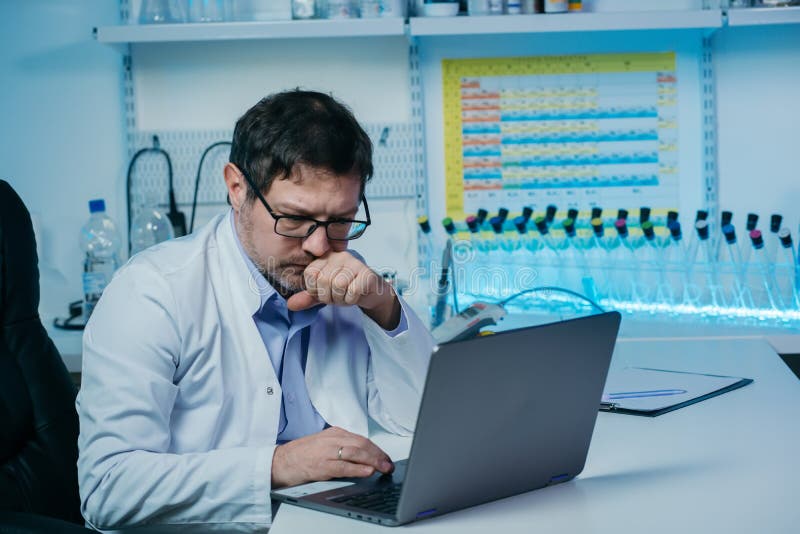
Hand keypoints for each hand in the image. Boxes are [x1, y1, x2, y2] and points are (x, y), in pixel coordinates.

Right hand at [271, 426, 394, 488]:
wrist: (280, 461)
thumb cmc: (302, 454)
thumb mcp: (324, 444)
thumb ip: (341, 446)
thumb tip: (363, 456)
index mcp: (334, 433)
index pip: (362, 439)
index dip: (377, 449)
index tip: (386, 457)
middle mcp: (332, 439)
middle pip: (362, 444)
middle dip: (379, 454)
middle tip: (389, 464)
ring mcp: (327, 451)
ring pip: (356, 453)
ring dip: (374, 461)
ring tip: (384, 468)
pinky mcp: (321, 465)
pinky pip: (344, 466)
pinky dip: (358, 468)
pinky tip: (368, 471)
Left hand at [286, 251, 400, 329]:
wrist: (371, 291)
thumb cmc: (346, 289)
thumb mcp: (323, 293)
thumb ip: (307, 297)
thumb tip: (290, 305)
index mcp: (325, 257)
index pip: (310, 273)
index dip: (314, 289)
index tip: (323, 292)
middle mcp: (339, 256)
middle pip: (324, 281)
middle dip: (328, 297)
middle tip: (336, 296)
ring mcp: (354, 263)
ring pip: (338, 286)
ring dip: (340, 299)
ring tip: (345, 296)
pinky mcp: (366, 274)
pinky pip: (352, 292)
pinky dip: (351, 300)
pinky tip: (355, 296)